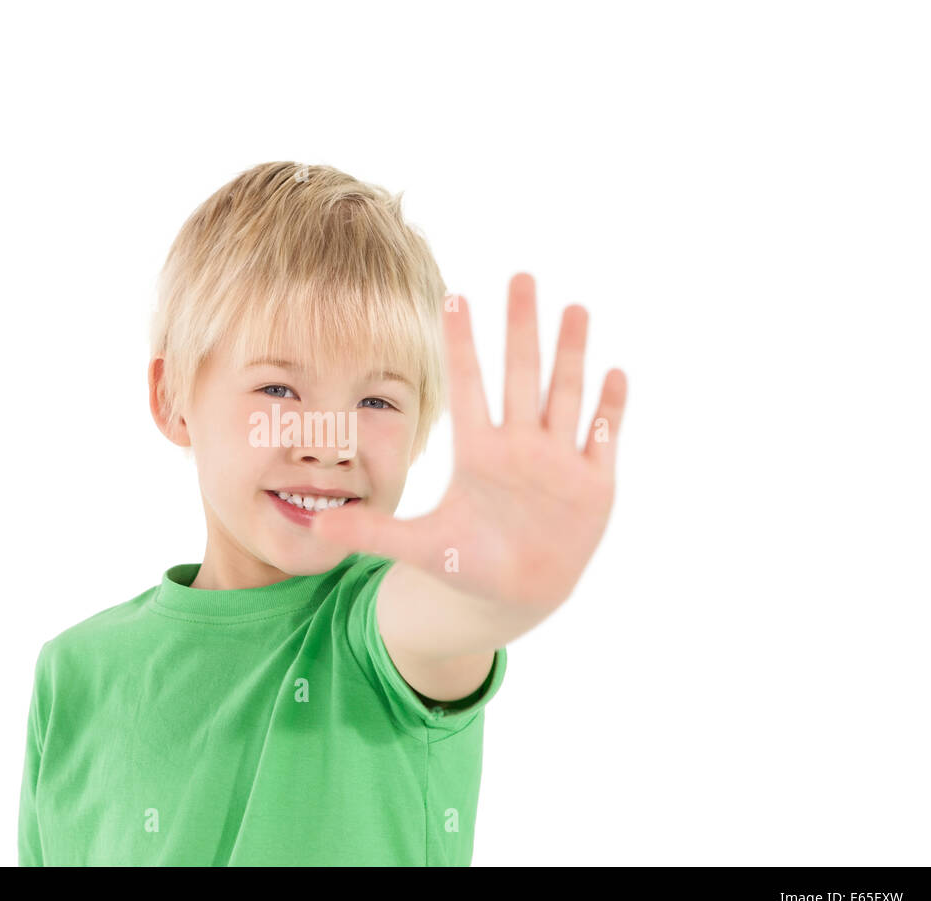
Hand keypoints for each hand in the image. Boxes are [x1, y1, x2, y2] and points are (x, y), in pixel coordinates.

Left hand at [312, 272, 626, 615]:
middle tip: (521, 276)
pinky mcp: (592, 484)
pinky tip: (614, 373)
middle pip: (520, 375)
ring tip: (575, 308)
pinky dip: (608, 409)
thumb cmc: (463, 563)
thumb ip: (371, 533)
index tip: (454, 295)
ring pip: (564, 395)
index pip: (468, 386)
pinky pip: (601, 437)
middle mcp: (519, 446)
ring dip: (571, 354)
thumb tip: (315, 526)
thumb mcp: (419, 547)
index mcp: (477, 453)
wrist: (512, 595)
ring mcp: (558, 461)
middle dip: (521, 328)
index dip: (462, 343)